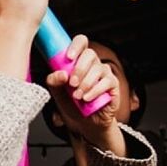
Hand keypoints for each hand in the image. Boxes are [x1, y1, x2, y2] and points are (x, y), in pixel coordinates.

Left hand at [45, 35, 121, 149]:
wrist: (86, 123)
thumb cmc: (72, 105)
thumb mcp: (57, 94)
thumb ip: (54, 82)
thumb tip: (60, 74)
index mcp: (79, 60)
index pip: (81, 42)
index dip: (76, 46)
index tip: (69, 57)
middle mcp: (93, 64)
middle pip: (90, 54)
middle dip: (79, 69)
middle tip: (72, 84)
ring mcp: (104, 73)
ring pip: (98, 69)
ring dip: (85, 84)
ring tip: (78, 97)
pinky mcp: (113, 84)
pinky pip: (106, 82)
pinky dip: (94, 91)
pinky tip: (87, 99)